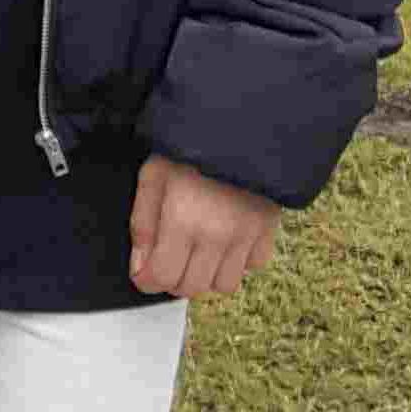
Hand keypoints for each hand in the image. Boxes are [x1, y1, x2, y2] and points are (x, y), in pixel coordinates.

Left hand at [130, 155, 280, 301]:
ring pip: (224, 285)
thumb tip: (141, 266)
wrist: (242, 125)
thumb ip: (143, 224)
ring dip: (207, 274)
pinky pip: (253, 266)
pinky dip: (238, 261)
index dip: (146, 278)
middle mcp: (217, 235)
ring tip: (199, 250)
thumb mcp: (153, 176)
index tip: (144, 269)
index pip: (161, 277)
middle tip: (170, 256)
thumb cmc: (190, 145)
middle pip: (191, 287)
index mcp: (183, 220)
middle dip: (173, 277)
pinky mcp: (269, 229)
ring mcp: (247, 235)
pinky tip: (227, 240)